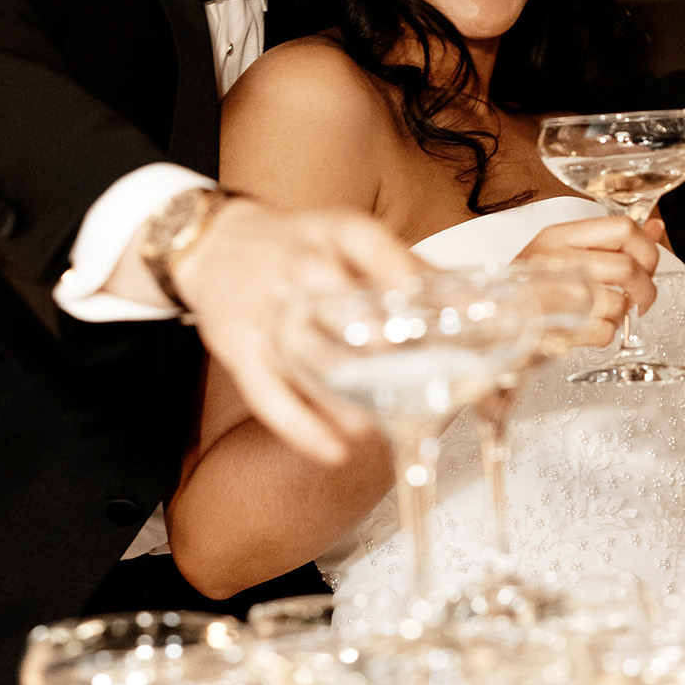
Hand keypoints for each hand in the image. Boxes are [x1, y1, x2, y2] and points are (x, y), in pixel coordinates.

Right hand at [171, 198, 415, 463]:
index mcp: (329, 233)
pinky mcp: (241, 350)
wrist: (214, 245)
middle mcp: (296, 268)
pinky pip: (268, 394)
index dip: (397, 270)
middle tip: (407, 366)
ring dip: (341, 390)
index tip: (430, 300)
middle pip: (332, 300)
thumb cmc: (295, 246)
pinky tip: (335, 450)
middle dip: (370, 333)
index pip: (366, 243)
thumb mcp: (342, 236)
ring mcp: (267, 311)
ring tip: (377, 423)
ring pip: (304, 353)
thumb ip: (400, 267)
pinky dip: (301, 426)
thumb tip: (471, 300)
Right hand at [518, 214, 663, 345]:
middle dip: (645, 288)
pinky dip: (605, 334)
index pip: (624, 228)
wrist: (491, 318)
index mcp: (558, 236)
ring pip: (618, 302)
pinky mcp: (556, 327)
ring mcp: (555, 295)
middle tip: (640, 298)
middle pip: (627, 267)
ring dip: (620, 313)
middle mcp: (555, 260)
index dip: (647, 248)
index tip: (646, 266)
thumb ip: (611, 240)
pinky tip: (589, 328)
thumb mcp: (564, 250)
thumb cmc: (530, 285)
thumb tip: (655, 227)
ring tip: (604, 313)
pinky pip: (604, 331)